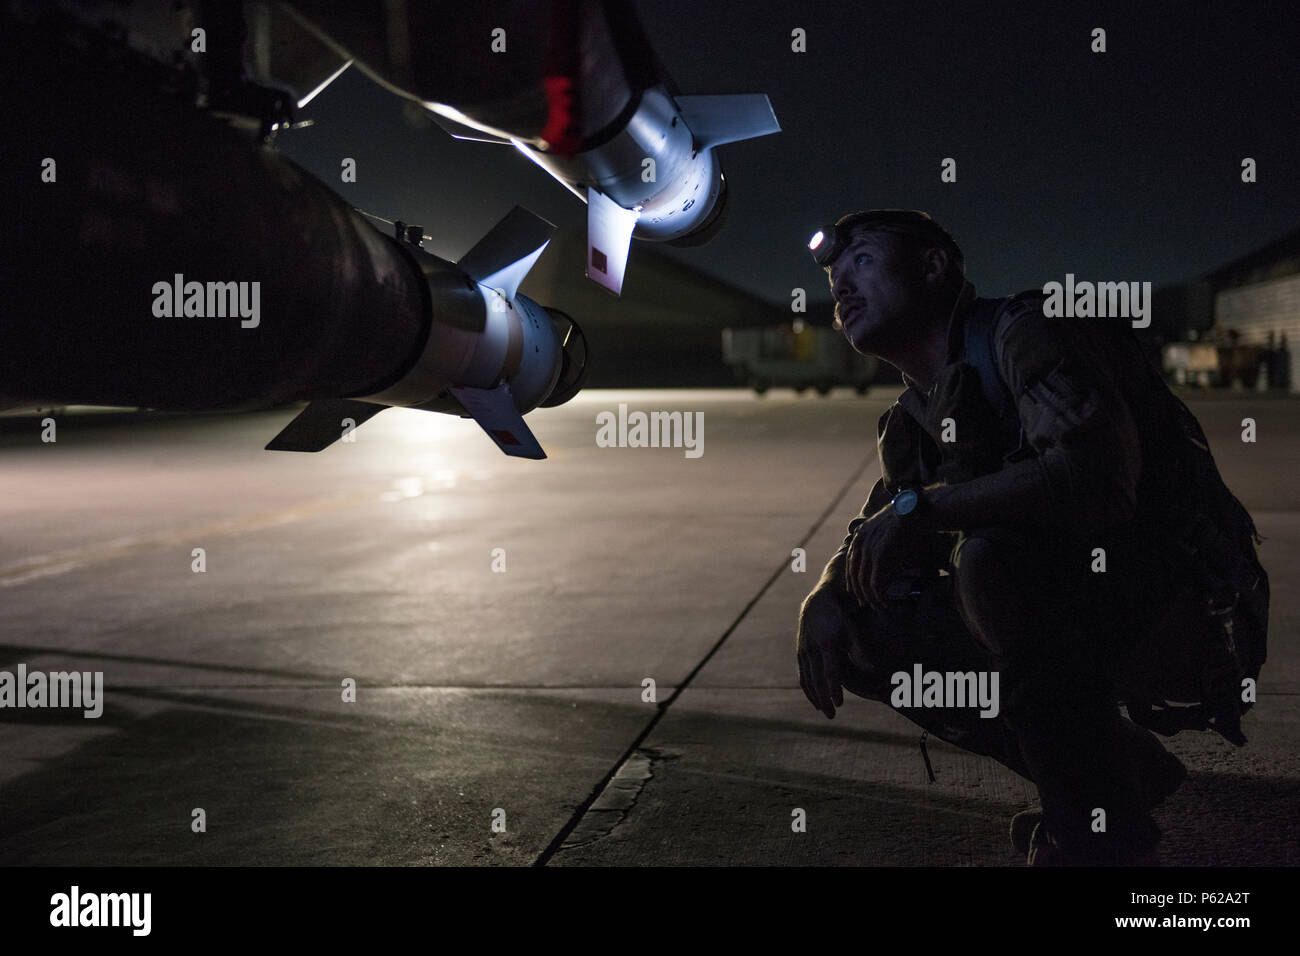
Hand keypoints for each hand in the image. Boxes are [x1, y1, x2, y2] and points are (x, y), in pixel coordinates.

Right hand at [796, 590, 850, 718]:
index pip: (830, 672)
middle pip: (817, 680)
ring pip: (807, 680)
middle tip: (832, 715)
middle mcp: (813, 649)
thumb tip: (876, 669)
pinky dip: (808, 690)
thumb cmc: (841, 618)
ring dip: (815, 697)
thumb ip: (861, 650)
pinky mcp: (800, 653)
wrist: (818, 602)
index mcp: (827, 644)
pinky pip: (802, 675)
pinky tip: (815, 700)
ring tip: (824, 711)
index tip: (839, 703)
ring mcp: (804, 651)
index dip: (834, 689)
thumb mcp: (852, 631)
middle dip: (824, 699)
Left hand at [844, 505, 927, 608]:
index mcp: (858, 536)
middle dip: (858, 591)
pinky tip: (885, 602)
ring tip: (877, 606)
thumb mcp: (885, 531)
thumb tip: (881, 562)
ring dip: (869, 597)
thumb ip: (878, 544)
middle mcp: (859, 543)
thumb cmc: (904, 522)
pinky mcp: (878, 558)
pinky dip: (878, 596)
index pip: (850, 563)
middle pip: (853, 574)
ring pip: (862, 581)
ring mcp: (867, 550)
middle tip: (864, 603)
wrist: (913, 513)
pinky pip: (874, 583)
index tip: (856, 591)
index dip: (852, 579)